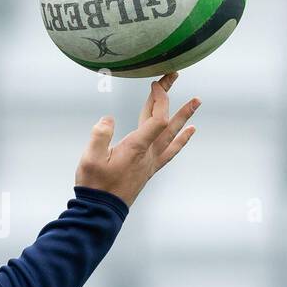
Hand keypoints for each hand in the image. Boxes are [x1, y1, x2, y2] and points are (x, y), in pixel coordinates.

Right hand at [74, 71, 199, 207]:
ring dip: (184, 116)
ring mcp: (151, 161)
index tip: (154, 83)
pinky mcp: (149, 168)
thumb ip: (100, 135)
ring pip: (171, 134)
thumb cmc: (95, 184)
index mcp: (136, 146)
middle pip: (166, 121)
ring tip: (196, 102)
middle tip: (175, 76)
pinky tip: (189, 131)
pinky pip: (171, 150)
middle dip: (170, 97)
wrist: (102, 210)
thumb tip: (108, 119)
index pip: (156, 117)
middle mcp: (148, 153)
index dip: (159, 98)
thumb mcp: (91, 158)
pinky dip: (182, 139)